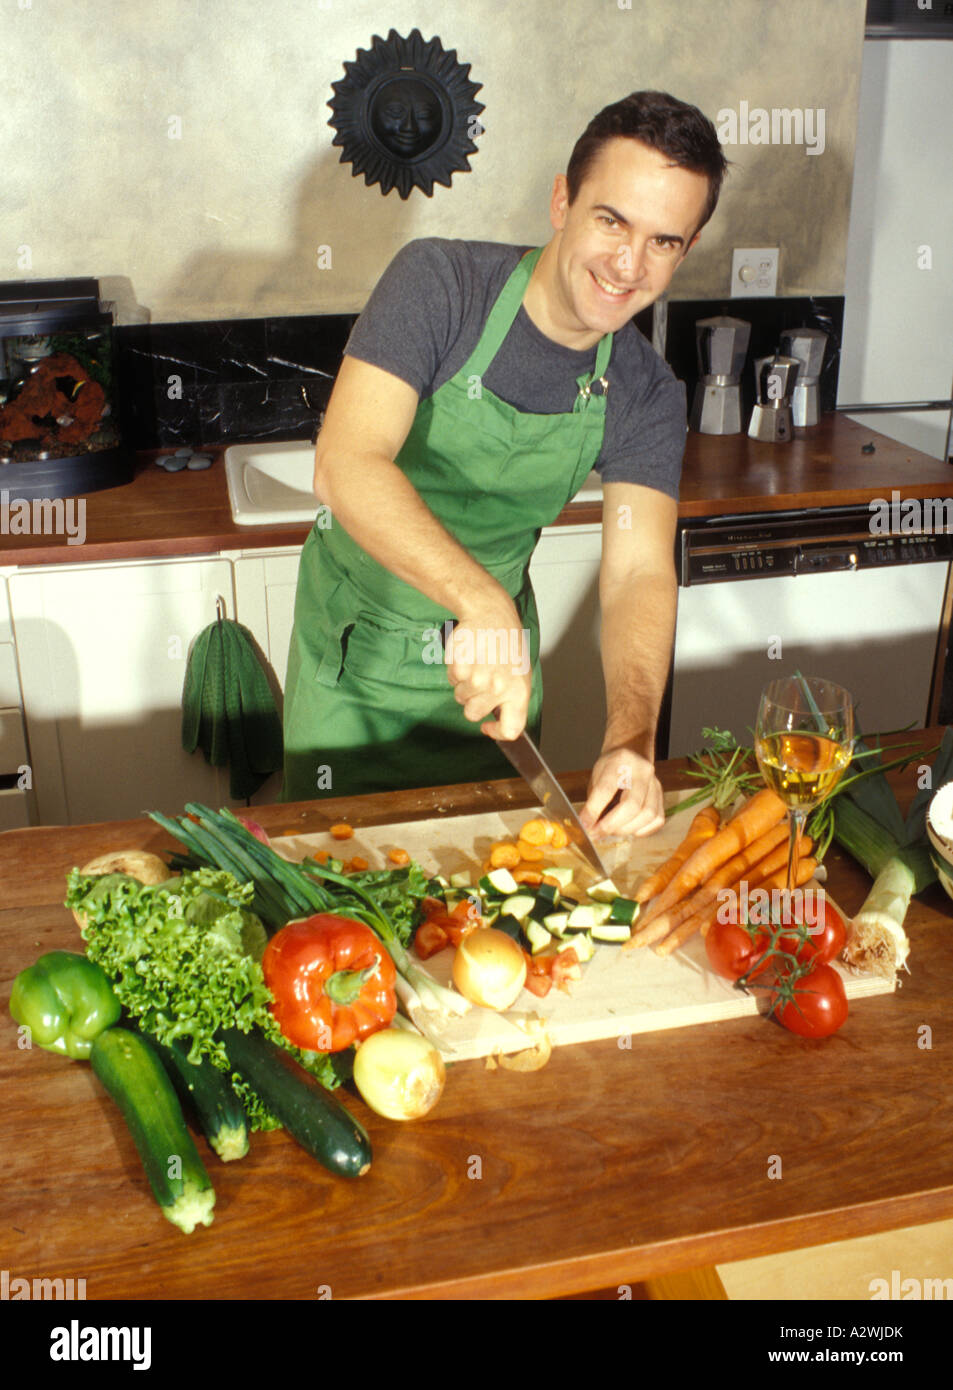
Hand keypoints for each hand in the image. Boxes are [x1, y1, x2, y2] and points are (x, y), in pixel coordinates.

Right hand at [446, 616, 531, 740]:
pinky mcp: (460, 666)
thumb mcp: (519, 674)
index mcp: (519, 692)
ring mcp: (478, 678)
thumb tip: (499, 724)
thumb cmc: (507, 645)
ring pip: (460, 697)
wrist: (492, 615)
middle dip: (472, 700)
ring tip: (476, 663)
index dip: (497, 733)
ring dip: (463, 684)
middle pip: (473, 714)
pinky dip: (455, 670)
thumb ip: (511, 700)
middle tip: (480, 680)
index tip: (487, 727)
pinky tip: (468, 656)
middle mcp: (499, 688)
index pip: (511, 729)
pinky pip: (451, 680)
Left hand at [580, 746, 664, 838]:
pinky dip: (642, 830)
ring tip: (611, 831)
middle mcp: (642, 771)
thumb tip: (588, 825)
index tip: (585, 825)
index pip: (606, 789)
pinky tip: (629, 828)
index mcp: (620, 761)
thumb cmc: (611, 768)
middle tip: (596, 833)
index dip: (594, 810)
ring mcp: (655, 783)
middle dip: (611, 825)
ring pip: (647, 814)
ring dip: (626, 829)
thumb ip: (593, 800)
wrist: (632, 754)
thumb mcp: (596, 776)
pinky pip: (657, 820)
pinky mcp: (662, 796)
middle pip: (632, 805)